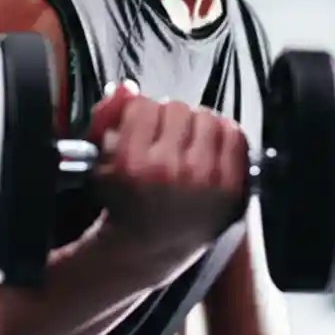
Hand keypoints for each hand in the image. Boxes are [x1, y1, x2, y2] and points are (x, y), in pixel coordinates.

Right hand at [86, 81, 249, 272]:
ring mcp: (204, 178)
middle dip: (168, 120)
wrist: (150, 247)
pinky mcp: (231, 185)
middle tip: (163, 140)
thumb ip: (107, 117)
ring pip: (205, 115)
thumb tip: (127, 87)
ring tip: (186, 145)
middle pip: (176, 107)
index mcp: (133, 165)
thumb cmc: (125, 202)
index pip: (143, 106)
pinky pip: (234, 134)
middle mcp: (170, 171)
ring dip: (195, 125)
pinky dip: (222, 135)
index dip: (139, 115)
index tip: (139, 131)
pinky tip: (208, 150)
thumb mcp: (101, 162)